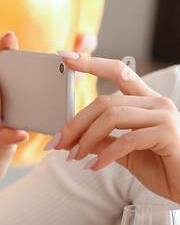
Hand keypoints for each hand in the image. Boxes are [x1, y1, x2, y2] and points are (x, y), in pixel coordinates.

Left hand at [51, 53, 179, 201]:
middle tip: (56, 143)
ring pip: (112, 116)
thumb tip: (69, 137)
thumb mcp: (123, 151)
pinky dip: (105, 154)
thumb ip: (102, 140)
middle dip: (75, 123)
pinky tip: (94, 167)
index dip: (92, 63)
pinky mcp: (168, 133)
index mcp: (146, 101)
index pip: (118, 71)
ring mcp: (165, 116)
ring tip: (73, 157)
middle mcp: (157, 102)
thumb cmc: (161, 167)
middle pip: (105, 102)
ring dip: (86, 139)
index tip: (65, 56)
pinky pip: (126, 139)